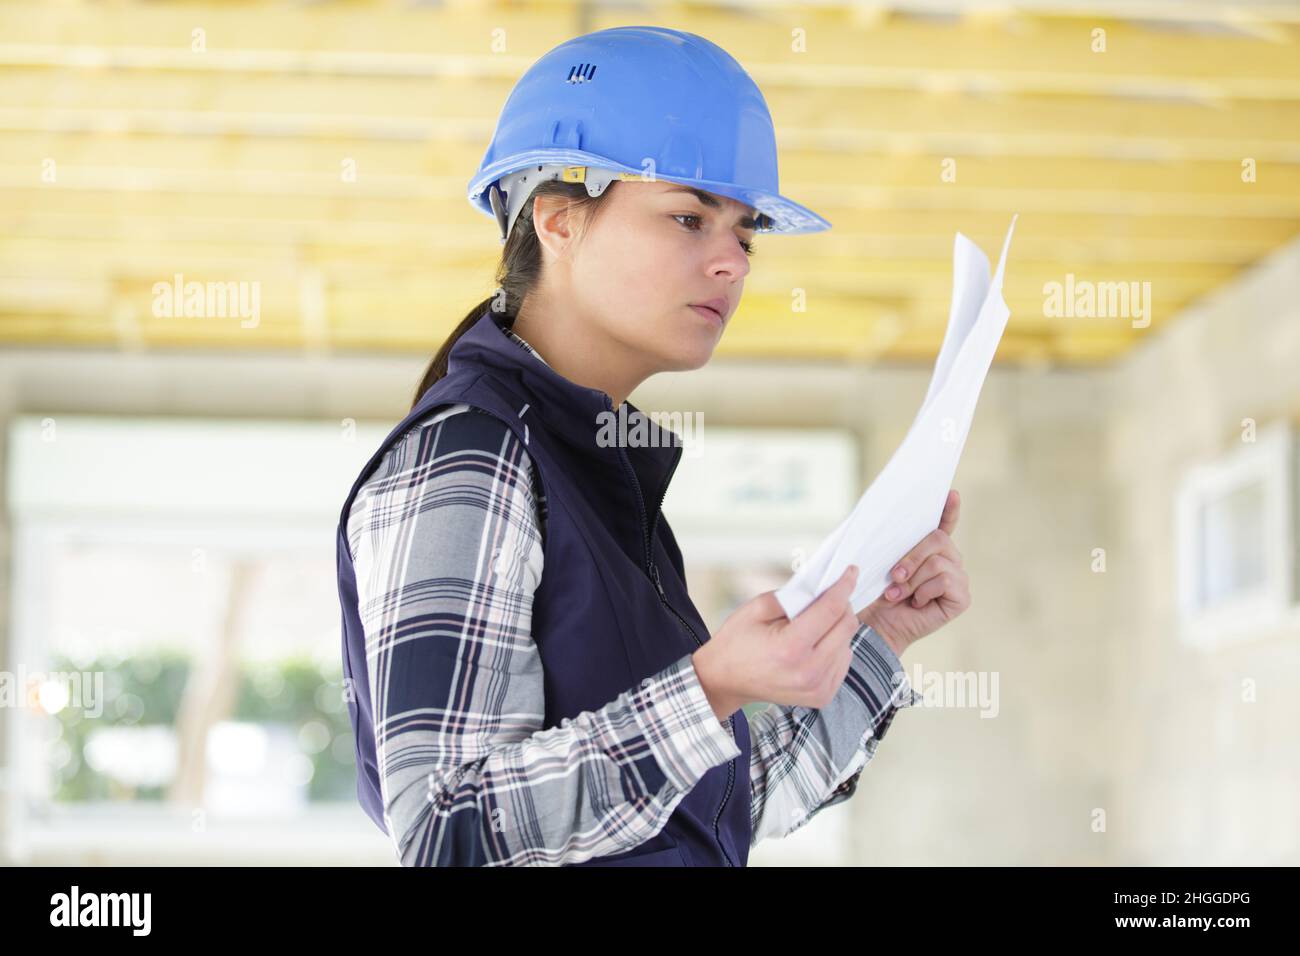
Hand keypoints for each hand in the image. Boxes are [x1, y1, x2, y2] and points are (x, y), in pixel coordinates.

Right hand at [693, 564, 861, 720]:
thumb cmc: (736, 643)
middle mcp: (808, 671)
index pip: (830, 610)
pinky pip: (843, 662)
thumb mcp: (755, 609)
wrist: (725, 681)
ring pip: (848, 644)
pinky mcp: (822, 695)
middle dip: (842, 605)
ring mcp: (817, 687)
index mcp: (790, 648)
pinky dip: (835, 647)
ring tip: (815, 625)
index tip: (851, 571)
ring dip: (837, 628)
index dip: (843, 586)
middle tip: (830, 595)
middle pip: (846, 627)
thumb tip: (821, 587)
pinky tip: (816, 644)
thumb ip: (790, 595)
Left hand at [857, 489, 969, 656]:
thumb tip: (882, 520)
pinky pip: (945, 581)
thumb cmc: (877, 595)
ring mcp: (958, 578)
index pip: (944, 524)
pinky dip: (924, 592)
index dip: (949, 509)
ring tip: (899, 594)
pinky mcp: (962, 597)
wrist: (877, 625)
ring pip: (938, 562)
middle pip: (938, 539)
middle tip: (894, 576)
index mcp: (929, 550)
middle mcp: (948, 561)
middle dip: (911, 557)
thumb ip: (891, 543)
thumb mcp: (880, 563)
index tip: (951, 494)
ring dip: (912, 580)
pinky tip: (917, 604)